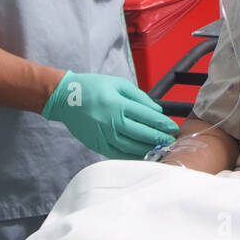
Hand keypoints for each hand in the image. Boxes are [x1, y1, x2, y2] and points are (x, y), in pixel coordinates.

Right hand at [41, 71, 179, 159]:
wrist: (65, 98)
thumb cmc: (93, 87)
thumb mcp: (118, 84)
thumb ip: (140, 97)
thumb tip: (157, 110)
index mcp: (118, 104)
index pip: (147, 117)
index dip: (162, 124)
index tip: (173, 128)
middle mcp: (111, 121)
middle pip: (141, 134)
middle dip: (159, 138)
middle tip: (171, 141)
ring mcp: (103, 135)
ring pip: (131, 147)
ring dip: (148, 149)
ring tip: (161, 149)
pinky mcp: (96, 144)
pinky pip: (118, 154)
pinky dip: (132, 156)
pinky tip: (142, 154)